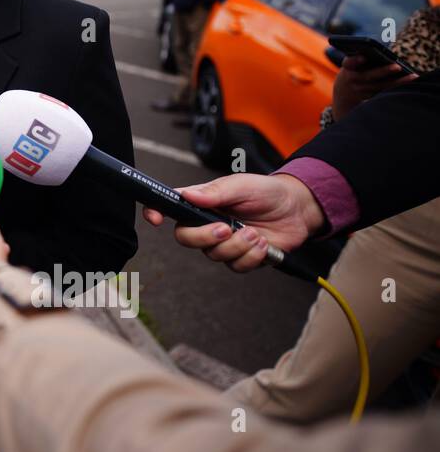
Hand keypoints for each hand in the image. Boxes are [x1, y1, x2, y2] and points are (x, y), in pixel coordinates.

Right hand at [141, 173, 326, 272]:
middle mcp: (207, 224)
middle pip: (186, 239)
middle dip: (206, 237)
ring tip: (256, 232)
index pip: (170, 208)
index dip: (155, 212)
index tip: (154, 218)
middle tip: (227, 228)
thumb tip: (188, 194)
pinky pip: (236, 266)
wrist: (297, 209)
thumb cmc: (266, 192)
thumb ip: (215, 191)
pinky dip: (252, 256)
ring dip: (238, 246)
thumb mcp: (241, 185)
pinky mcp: (241, 258)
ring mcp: (223, 243)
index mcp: (201, 204)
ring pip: (214, 255)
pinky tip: (263, 243)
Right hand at [332, 54, 416, 119]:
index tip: (363, 57)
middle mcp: (353, 80)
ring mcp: (361, 91)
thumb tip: (383, 52)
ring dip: (398, 82)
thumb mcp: (353, 63)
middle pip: (369, 76)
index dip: (355, 60)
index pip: (349, 63)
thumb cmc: (354, 70)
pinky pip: (386, 92)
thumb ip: (363, 58)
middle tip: (397, 67)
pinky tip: (410, 82)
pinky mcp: (371, 98)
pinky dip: (398, 87)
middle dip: (383, 71)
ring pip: (381, 86)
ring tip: (413, 76)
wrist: (344, 92)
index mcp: (348, 67)